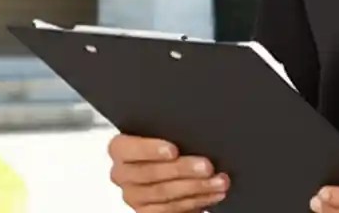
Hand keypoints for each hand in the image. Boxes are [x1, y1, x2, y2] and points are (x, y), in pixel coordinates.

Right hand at [107, 133, 229, 212]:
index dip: (150, 149)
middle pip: (150, 173)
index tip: (173, 150)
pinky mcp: (147, 212)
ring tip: (218, 182)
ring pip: (164, 193)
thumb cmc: (166, 147)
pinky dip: (196, 201)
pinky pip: (172, 209)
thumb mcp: (164, 135)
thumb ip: (171, 133)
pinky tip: (212, 194)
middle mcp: (122, 174)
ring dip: (196, 188)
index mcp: (120, 149)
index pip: (128, 148)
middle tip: (207, 166)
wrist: (166, 170)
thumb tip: (195, 134)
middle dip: (183, 170)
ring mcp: (134, 196)